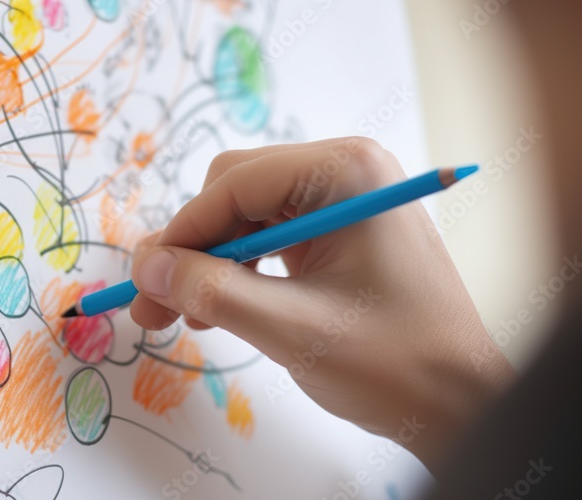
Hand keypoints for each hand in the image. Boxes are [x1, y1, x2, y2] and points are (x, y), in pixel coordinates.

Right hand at [128, 137, 514, 471]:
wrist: (461, 402)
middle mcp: (344, 171)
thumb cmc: (395, 363)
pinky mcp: (336, 231)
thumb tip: (146, 267)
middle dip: (192, 250)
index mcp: (346, 173)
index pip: (234, 184)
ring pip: (243, 216)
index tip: (143, 282)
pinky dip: (237, 272)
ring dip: (209, 264)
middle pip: (233, 193)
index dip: (180, 233)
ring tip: (184, 319)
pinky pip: (266, 236)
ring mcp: (341, 200)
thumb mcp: (292, 329)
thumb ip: (212, 291)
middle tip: (155, 307)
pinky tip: (220, 311)